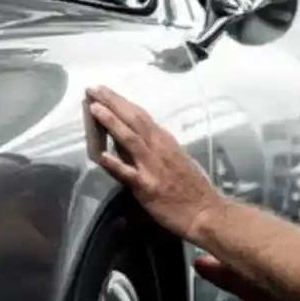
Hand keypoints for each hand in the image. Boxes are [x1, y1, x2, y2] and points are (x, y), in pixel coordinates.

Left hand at [86, 85, 222, 239]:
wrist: (206, 212)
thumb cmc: (191, 188)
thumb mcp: (174, 159)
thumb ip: (152, 148)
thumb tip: (127, 140)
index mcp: (164, 141)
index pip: (140, 115)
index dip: (121, 102)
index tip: (105, 90)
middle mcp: (158, 148)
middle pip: (134, 120)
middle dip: (113, 102)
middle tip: (93, 88)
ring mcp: (152, 167)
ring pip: (130, 139)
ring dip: (111, 122)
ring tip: (94, 108)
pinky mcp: (148, 187)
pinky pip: (129, 174)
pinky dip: (115, 163)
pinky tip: (101, 155)